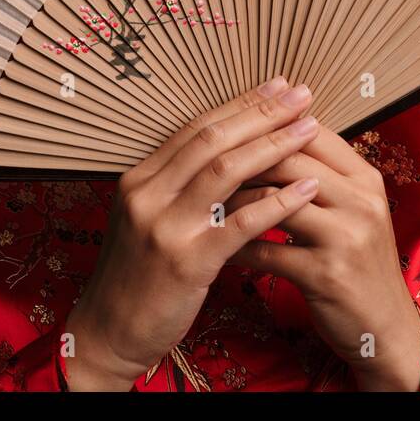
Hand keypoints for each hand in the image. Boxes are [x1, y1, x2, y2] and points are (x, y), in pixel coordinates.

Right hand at [63, 77, 323, 390]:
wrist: (109, 333)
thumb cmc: (137, 277)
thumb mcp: (148, 220)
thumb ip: (179, 187)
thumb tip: (232, 152)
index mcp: (139, 179)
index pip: (196, 127)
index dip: (241, 104)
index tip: (278, 86)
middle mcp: (147, 195)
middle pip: (212, 139)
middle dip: (262, 113)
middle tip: (302, 95)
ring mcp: (165, 227)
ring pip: (226, 171)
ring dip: (274, 146)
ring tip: (310, 130)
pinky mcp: (186, 262)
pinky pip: (239, 223)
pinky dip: (277, 202)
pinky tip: (308, 190)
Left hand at [226, 104, 419, 390]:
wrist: (384, 327)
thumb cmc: (357, 262)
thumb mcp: (351, 210)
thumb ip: (319, 174)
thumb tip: (266, 136)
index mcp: (365, 178)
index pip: (310, 132)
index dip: (266, 127)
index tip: (229, 133)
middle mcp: (361, 201)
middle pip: (289, 159)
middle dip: (242, 159)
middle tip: (204, 162)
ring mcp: (346, 238)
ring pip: (275, 201)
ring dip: (233, 199)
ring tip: (202, 198)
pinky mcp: (327, 275)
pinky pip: (267, 251)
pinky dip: (236, 245)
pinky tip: (213, 242)